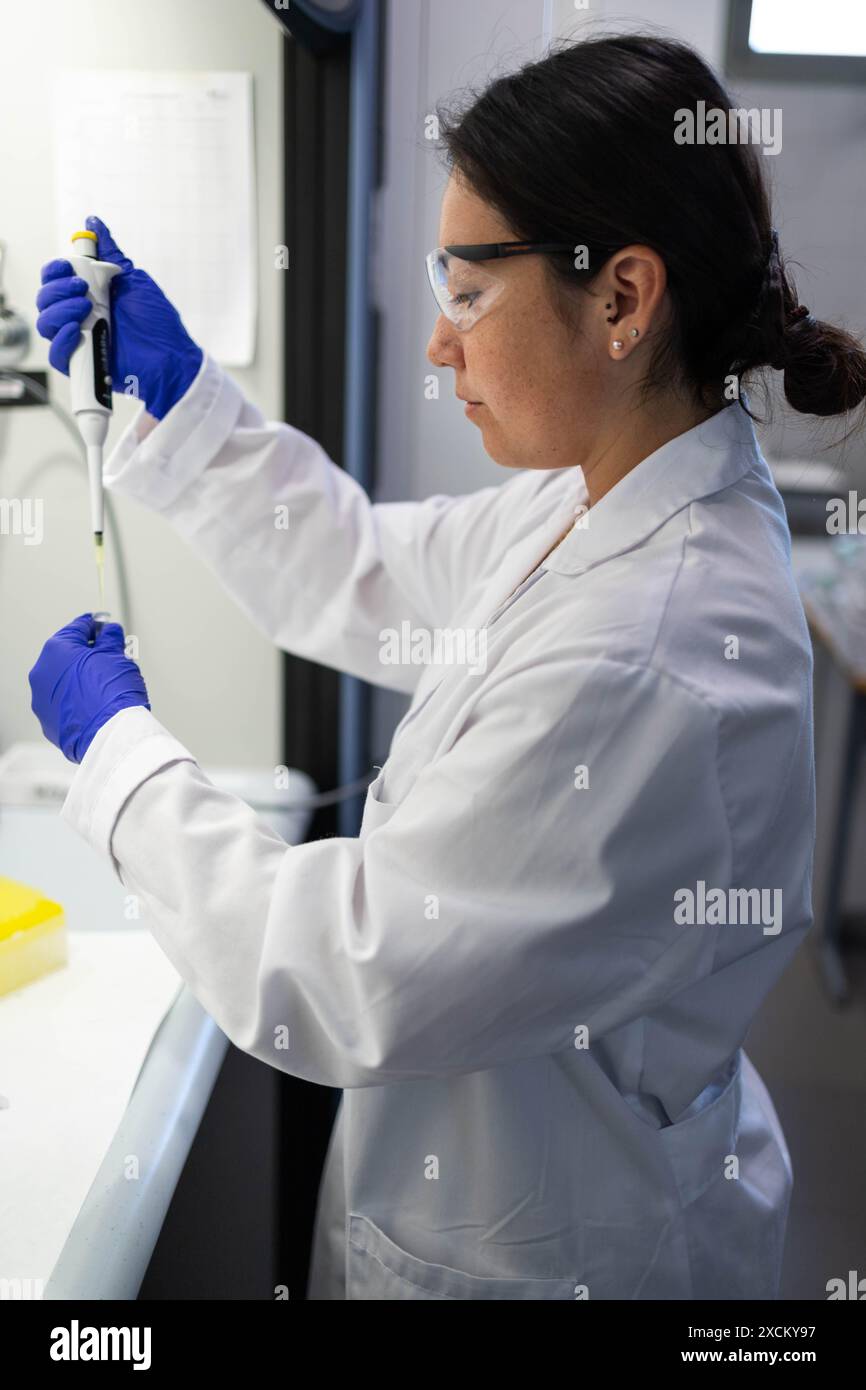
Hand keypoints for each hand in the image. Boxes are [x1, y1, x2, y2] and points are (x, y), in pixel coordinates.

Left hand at [29, 614, 150, 763]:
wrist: (111, 733)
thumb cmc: (112, 692)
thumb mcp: (117, 655)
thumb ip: (110, 638)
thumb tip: (109, 632)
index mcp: (56, 650)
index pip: (77, 628)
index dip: (95, 626)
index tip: (104, 628)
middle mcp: (42, 674)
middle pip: (67, 656)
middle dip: (88, 655)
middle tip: (110, 658)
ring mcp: (42, 700)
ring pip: (64, 682)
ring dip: (81, 679)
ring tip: (106, 685)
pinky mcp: (49, 723)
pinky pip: (64, 705)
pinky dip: (77, 701)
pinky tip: (96, 704)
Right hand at [35, 215, 202, 419]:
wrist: (172, 358)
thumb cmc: (158, 323)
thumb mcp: (134, 280)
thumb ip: (111, 254)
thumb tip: (94, 222)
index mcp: (87, 295)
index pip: (54, 280)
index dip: (54, 271)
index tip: (66, 267)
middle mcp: (78, 317)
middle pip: (45, 300)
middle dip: (57, 289)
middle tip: (82, 290)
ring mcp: (79, 341)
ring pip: (46, 324)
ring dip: (59, 311)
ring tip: (85, 308)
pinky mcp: (81, 365)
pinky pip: (56, 356)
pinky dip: (61, 341)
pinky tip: (76, 331)